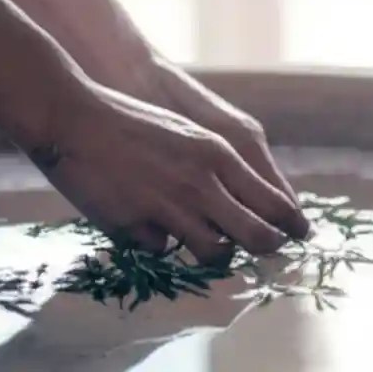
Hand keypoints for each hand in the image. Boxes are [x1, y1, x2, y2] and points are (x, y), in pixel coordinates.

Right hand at [24, 80, 309, 263]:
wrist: (72, 118)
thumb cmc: (130, 122)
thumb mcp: (186, 136)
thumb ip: (215, 167)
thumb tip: (241, 202)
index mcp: (217, 154)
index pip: (273, 202)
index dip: (291, 225)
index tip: (299, 236)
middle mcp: (201, 183)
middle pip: (257, 238)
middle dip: (264, 248)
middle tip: (264, 251)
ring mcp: (169, 207)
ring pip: (215, 253)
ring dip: (213, 252)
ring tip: (203, 242)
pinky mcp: (137, 227)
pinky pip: (162, 248)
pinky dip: (159, 240)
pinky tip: (143, 219)